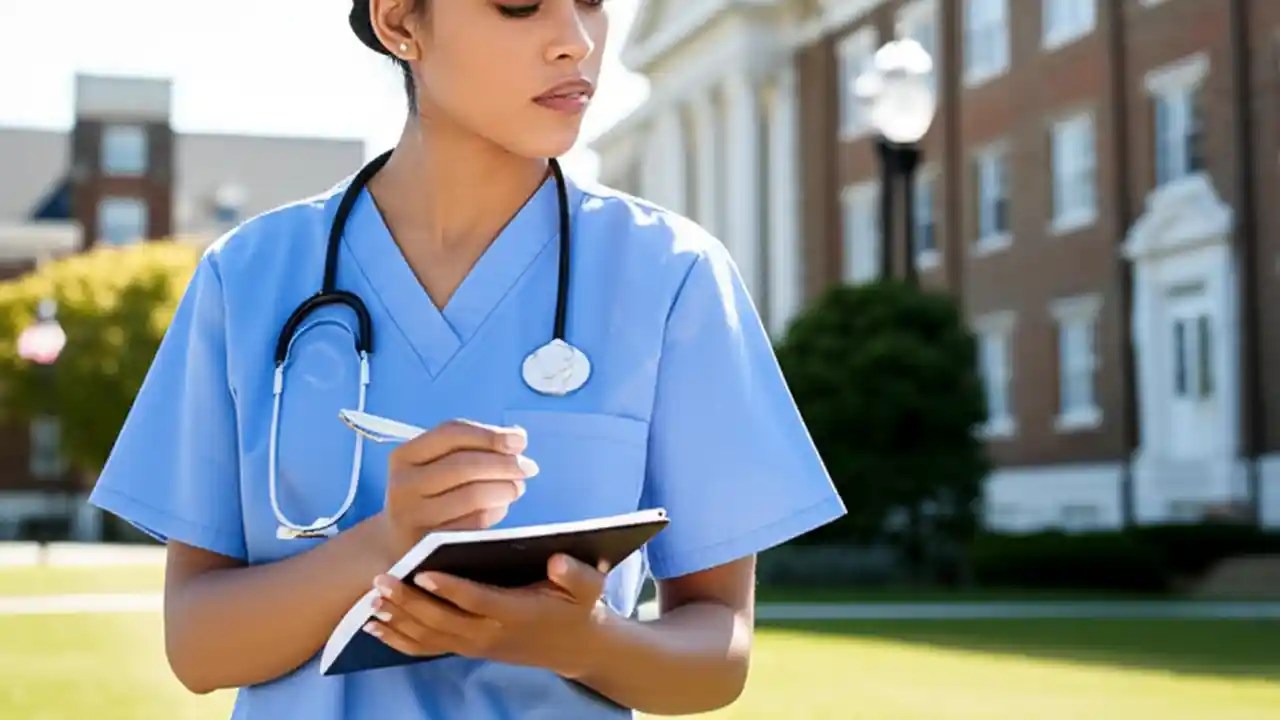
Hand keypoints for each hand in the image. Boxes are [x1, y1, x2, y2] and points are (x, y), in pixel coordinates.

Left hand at [363, 553, 610, 677]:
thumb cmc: (578, 607)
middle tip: (382, 579)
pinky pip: (427, 648)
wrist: (576, 646)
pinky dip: (398, 640)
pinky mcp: (467, 648)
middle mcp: (490, 633)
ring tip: (371, 601)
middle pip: (442, 620)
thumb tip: (557, 561)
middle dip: (409, 601)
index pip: (477, 600)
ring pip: (429, 636)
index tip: (423, 572)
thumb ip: (576, 574)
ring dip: (398, 620)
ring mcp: (475, 644)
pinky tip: (375, 626)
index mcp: (516, 612)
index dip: (450, 588)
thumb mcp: (590, 587)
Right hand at [376, 419, 538, 562]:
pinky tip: (501, 507)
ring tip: (518, 487)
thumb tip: (516, 438)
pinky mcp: (430, 545)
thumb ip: (470, 448)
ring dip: (506, 488)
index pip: (451, 434)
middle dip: (505, 463)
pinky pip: (475, 523)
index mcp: (404, 456)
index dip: (490, 435)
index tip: (521, 440)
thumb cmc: (428, 496)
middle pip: (464, 465)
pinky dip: (496, 512)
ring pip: (473, 495)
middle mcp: (403, 485)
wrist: (396, 544)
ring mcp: (414, 518)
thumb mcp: (434, 466)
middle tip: (529, 467)